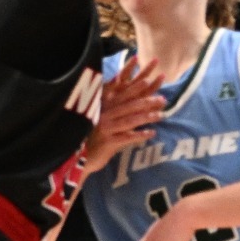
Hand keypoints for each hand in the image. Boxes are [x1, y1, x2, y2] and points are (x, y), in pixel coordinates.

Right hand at [82, 57, 162, 173]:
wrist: (78, 159)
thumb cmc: (91, 139)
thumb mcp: (100, 123)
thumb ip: (112, 113)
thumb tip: (130, 106)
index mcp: (103, 109)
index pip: (121, 95)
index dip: (135, 88)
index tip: (148, 81)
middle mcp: (103, 116)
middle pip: (128, 106)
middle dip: (146, 101)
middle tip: (162, 99)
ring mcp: (105, 129)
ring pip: (130, 120)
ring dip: (147, 117)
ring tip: (161, 115)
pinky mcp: (107, 142)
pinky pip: (127, 137)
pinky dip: (140, 135)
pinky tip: (151, 133)